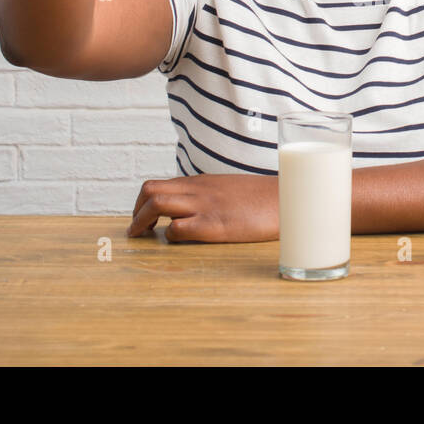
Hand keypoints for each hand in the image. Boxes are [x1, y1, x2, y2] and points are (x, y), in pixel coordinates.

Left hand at [127, 174, 278, 242]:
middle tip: (137, 230)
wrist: (288, 199)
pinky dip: (170, 237)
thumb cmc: (262, 199)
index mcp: (201, 182)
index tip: (142, 219)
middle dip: (135, 212)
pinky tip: (178, 241)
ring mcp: (204, 206)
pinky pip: (178, 228)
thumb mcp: (229, 190)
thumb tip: (194, 209)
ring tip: (142, 237)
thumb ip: (209, 195)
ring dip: (141, 222)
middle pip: (149, 191)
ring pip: (156, 204)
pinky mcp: (214, 225)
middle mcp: (197, 191)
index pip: (158, 185)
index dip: (142, 203)